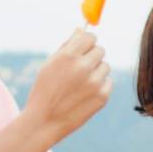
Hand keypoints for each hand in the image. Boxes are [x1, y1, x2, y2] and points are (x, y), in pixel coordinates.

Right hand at [25, 28, 111, 143]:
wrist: (44, 121)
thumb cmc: (44, 90)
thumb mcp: (49, 65)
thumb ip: (67, 46)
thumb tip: (81, 29)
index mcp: (68, 56)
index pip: (90, 37)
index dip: (86, 43)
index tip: (83, 49)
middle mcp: (83, 67)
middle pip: (100, 50)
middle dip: (91, 57)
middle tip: (80, 69)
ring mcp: (94, 82)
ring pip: (105, 66)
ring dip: (96, 72)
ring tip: (79, 85)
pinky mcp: (102, 96)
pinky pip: (108, 82)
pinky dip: (100, 86)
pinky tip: (85, 95)